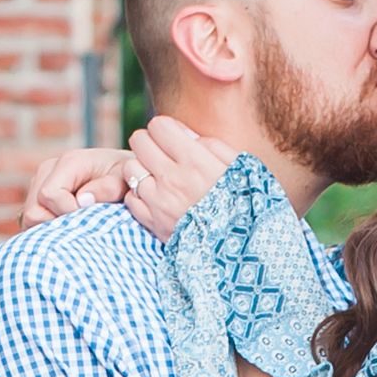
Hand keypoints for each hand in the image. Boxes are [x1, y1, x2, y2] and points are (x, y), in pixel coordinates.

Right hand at [21, 146, 132, 227]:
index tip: (90, 220)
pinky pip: (32, 221)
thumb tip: (82, 200)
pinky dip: (47, 230)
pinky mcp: (38, 198)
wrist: (125, 175)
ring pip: (30, 216)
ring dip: (51, 228)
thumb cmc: (127, 177)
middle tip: (83, 228)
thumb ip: (108, 188)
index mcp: (69, 162)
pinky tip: (68, 230)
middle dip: (57, 224)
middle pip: (34, 209)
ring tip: (76, 229)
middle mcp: (48, 170)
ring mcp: (40, 183)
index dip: (67, 213)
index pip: (50, 195)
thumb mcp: (126, 180)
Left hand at [126, 115, 238, 241]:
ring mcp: (159, 202)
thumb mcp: (240, 168)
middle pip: (138, 141)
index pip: (158, 126)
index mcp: (195, 161)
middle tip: (164, 155)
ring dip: (142, 168)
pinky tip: (157, 198)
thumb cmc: (246, 205)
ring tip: (159, 178)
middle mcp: (172, 179)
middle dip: (150, 142)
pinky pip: (130, 197)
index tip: (176, 140)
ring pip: (130, 168)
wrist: (243, 251)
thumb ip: (212, 146)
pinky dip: (139, 195)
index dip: (166, 129)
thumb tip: (186, 136)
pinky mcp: (153, 223)